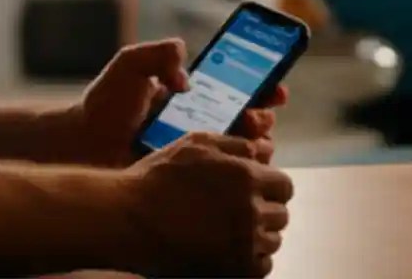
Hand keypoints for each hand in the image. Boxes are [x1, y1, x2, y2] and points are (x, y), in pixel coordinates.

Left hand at [70, 40, 290, 167]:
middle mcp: (203, 124)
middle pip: (252, 120)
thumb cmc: (104, 106)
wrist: (83, 145)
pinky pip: (227, 179)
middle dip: (264, 116)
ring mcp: (199, 154)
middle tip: (256, 115)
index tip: (276, 86)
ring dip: (258, 143)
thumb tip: (185, 65)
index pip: (240, 90)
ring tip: (249, 139)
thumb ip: (157, 53)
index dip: (264, 87)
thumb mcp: (130, 66)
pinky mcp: (192, 180)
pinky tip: (236, 166)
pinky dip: (241, 172)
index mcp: (195, 97)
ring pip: (246, 151)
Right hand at [122, 133, 292, 277]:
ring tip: (231, 232)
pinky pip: (262, 266)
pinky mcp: (233, 269)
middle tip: (239, 213)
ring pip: (272, 241)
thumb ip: (236, 145)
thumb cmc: (158, 177)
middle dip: (265, 211)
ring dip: (258, 236)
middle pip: (280, 215)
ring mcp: (243, 243)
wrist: (127, 218)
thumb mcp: (196, 144)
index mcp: (247, 176)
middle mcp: (251, 209)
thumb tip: (266, 150)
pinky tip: (230, 251)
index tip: (257, 193)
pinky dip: (252, 260)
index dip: (271, 188)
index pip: (284, 186)